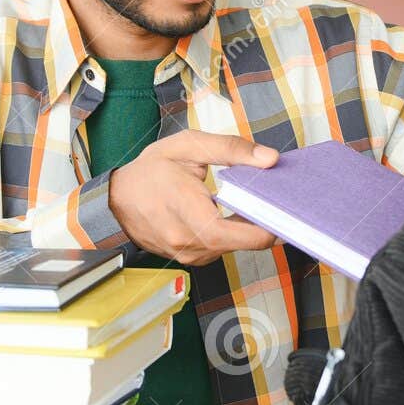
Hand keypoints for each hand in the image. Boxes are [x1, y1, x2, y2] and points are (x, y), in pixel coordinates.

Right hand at [108, 131, 278, 264]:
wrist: (116, 196)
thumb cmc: (151, 169)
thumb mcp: (190, 146)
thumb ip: (232, 149)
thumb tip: (270, 159)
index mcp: (191, 215)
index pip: (243, 236)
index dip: (270, 227)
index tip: (287, 211)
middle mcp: (189, 243)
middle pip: (242, 242)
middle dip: (261, 223)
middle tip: (274, 201)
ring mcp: (187, 254)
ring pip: (231, 247)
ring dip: (243, 229)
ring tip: (246, 203)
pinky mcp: (186, 258)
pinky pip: (217, 249)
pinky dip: (227, 233)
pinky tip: (226, 214)